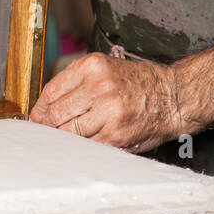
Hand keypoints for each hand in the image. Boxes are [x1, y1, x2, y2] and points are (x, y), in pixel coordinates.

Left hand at [28, 53, 184, 152]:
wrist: (174, 97)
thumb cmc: (138, 84)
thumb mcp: (105, 69)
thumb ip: (74, 83)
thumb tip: (42, 109)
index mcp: (92, 67)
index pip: (51, 92)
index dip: (40, 109)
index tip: (38, 117)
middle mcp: (99, 87)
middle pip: (56, 114)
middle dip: (49, 125)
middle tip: (51, 130)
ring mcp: (108, 113)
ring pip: (68, 132)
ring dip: (65, 137)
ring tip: (72, 135)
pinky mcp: (116, 135)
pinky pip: (86, 145)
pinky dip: (82, 146)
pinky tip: (88, 141)